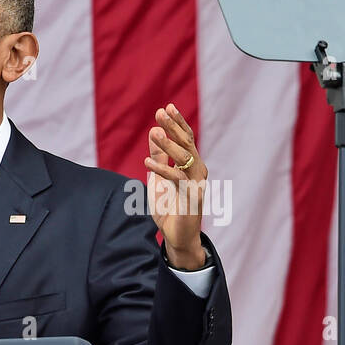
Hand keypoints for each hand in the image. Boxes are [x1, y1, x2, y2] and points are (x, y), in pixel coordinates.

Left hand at [145, 103, 208, 269]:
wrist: (178, 237)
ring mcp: (195, 184)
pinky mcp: (189, 198)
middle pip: (187, 144)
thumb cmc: (170, 208)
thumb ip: (159, 158)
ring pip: (184, 159)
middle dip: (174, 127)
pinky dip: (161, 169)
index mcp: (192, 166)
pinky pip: (176, 179)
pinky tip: (146, 162)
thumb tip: (154, 133)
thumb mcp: (160, 179)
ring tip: (154, 131)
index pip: (187, 139)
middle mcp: (198, 172)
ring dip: (168, 144)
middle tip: (161, 111)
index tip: (166, 107)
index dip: (177, 123)